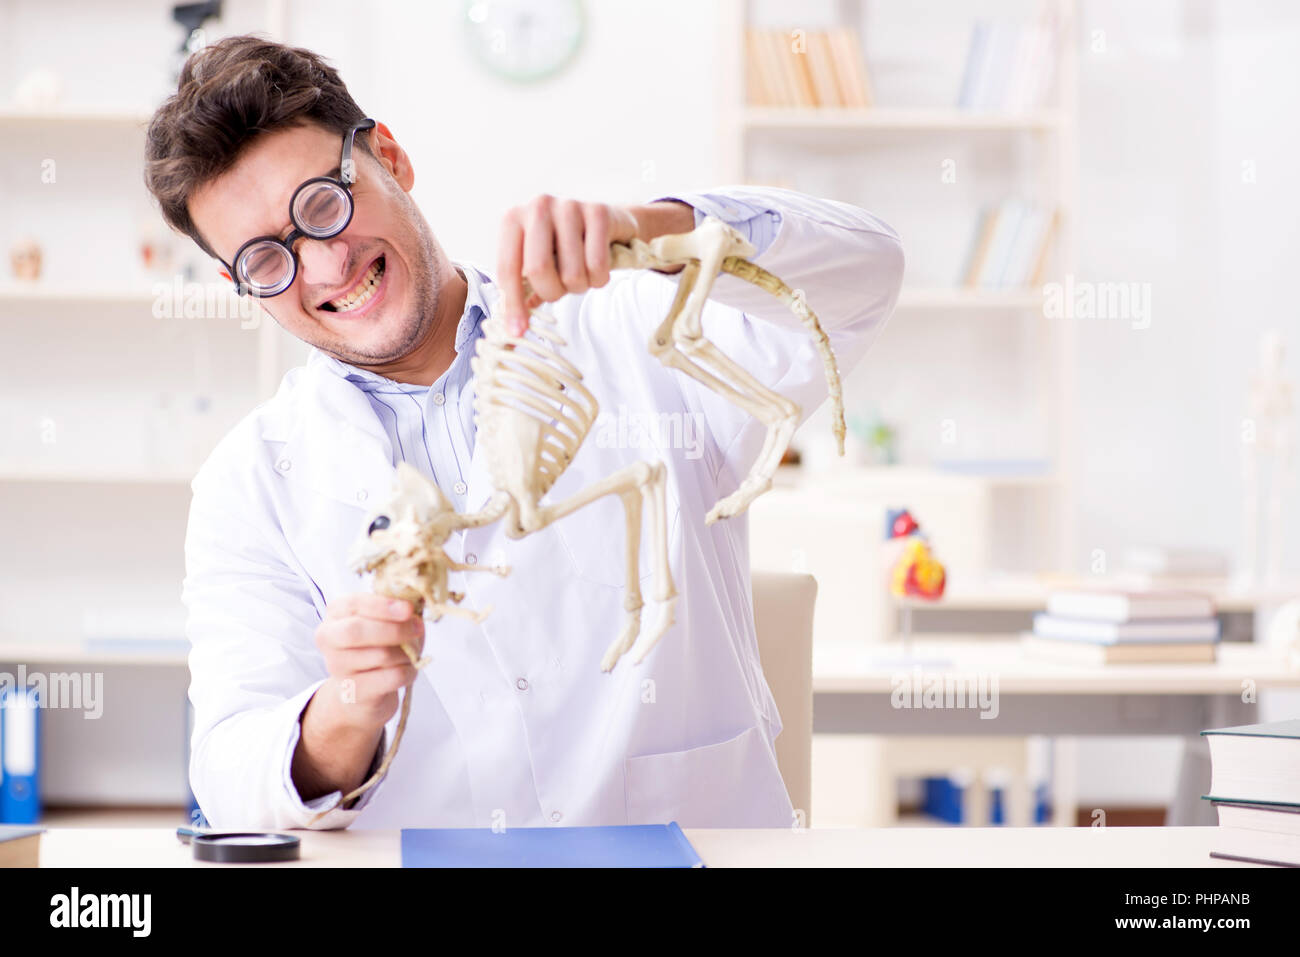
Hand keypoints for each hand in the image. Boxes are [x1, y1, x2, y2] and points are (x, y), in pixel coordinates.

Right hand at [311, 593, 424, 731]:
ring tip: (410, 654)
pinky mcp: (354, 692)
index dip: (383, 606)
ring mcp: (337, 667)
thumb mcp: (385, 620)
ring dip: (406, 653)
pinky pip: (392, 677)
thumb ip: (396, 608)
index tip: (408, 609)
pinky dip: (409, 671)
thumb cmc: (376, 646)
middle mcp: (329, 638)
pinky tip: (407, 670)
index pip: (354, 604)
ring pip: (381, 655)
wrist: (362, 690)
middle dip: (394, 629)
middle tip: (417, 629)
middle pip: (356, 631)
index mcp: (336, 613)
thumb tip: (416, 600)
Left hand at [496, 196, 694, 336]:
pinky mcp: (599, 212)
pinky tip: (598, 269)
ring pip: (571, 272)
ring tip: (580, 275)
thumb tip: (513, 331)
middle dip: (552, 292)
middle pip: (539, 269)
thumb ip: (523, 290)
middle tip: (560, 292)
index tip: (518, 331)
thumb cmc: (564, 248)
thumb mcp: (538, 264)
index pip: (508, 268)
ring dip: (579, 287)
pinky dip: (599, 279)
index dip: (512, 304)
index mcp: (513, 219)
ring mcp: (570, 206)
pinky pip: (598, 265)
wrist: (607, 223)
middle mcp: (538, 206)